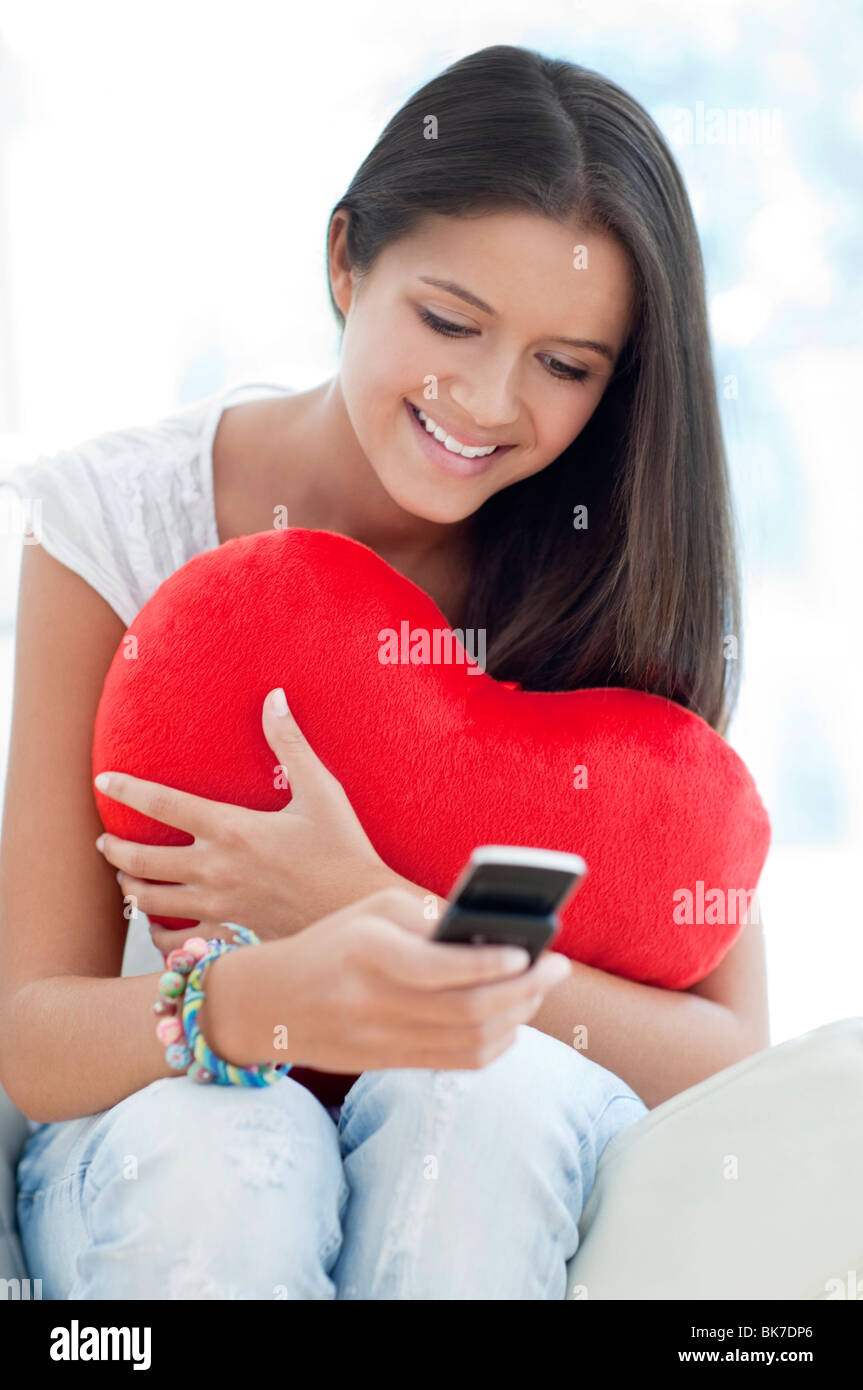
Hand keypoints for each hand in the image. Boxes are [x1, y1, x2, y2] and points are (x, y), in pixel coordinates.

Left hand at [95, 687, 392, 957]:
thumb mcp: (322, 791)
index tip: (104, 780)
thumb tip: (273, 697)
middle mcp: (216, 869)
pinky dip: (157, 932)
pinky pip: (176, 941)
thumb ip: (290, 743)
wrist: (359, 912)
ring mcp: (219, 907)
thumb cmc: (345, 849)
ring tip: (124, 879)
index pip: (163, 804)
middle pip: (141, 861)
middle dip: (114, 850)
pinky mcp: (230, 935)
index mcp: (232, 829)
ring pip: (150, 902)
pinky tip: (157, 924)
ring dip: (129, 888)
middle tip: (104, 842)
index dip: (127, 789)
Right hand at [202, 886, 574, 1073]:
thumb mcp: (370, 910)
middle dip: (525, 990)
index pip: (438, 968)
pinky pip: (457, 1062)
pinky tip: (513, 1019)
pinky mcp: (388, 1065)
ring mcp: (380, 1041)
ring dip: (518, 1017)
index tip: (529, 951)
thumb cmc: (333, 942)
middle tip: (556, 968)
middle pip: (467, 1010)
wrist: (270, 1002)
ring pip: (469, 1041)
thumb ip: (428, 918)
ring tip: (540, 990)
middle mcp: (373, 1002)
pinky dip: (496, 1043)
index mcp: (367, 952)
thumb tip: (494, 934)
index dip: (490, 964)